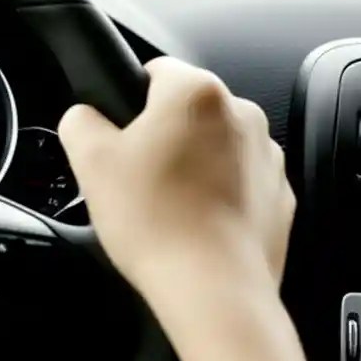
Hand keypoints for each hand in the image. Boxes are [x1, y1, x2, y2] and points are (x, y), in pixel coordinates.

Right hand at [59, 57, 302, 360]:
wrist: (213, 291)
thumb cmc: (157, 224)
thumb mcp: (89, 161)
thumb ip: (79, 120)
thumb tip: (85, 117)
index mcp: (196, 91)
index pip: (154, 70)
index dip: (128, 104)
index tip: (119, 140)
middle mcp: (242, 113)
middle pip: (186, 111)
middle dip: (162, 137)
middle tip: (136, 178)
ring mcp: (268, 156)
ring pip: (215, 147)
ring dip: (192, 166)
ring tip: (166, 207)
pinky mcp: (280, 196)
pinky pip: (240, 183)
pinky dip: (219, 197)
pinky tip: (194, 225)